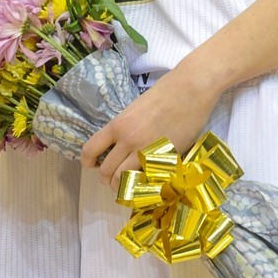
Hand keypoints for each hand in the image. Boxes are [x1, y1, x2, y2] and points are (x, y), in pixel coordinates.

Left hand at [82, 68, 220, 185]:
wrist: (189, 91)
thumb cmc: (164, 94)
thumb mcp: (134, 109)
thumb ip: (124, 129)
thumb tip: (119, 145)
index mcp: (118, 125)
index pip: (90, 149)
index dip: (87, 161)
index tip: (93, 165)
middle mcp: (128, 140)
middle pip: (105, 171)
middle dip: (106, 179)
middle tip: (112, 180)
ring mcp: (145, 151)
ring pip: (123, 180)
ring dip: (122, 186)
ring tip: (126, 185)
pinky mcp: (164, 159)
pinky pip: (146, 179)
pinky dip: (143, 184)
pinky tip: (146, 181)